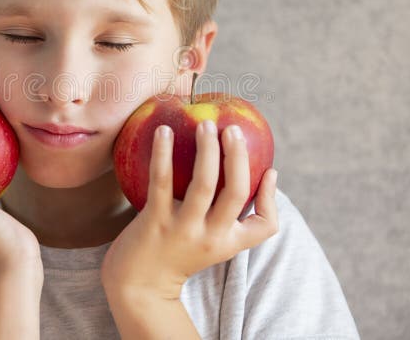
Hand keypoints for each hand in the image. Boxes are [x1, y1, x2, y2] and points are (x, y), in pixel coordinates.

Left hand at [101, 120, 278, 299]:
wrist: (137, 286)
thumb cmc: (176, 254)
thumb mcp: (208, 244)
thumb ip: (225, 217)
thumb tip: (244, 179)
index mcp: (228, 243)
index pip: (265, 226)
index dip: (272, 197)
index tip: (270, 169)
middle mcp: (210, 237)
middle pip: (236, 193)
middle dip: (238, 157)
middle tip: (233, 129)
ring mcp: (182, 229)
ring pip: (204, 185)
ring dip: (208, 151)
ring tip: (206, 124)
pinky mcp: (154, 221)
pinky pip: (161, 181)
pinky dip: (163, 154)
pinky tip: (163, 130)